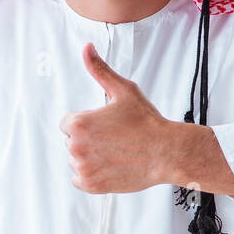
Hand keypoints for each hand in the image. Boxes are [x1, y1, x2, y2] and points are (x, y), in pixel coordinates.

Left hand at [59, 43, 172, 193]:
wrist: (166, 152)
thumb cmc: (146, 121)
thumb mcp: (123, 90)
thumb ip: (99, 70)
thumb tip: (87, 48)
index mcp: (78, 123)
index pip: (67, 123)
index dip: (87, 122)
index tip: (106, 125)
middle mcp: (76, 147)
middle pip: (71, 142)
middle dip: (88, 139)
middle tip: (114, 139)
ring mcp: (83, 168)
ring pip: (76, 161)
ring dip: (90, 157)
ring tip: (115, 152)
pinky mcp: (91, 185)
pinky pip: (79, 180)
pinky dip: (91, 175)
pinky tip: (110, 166)